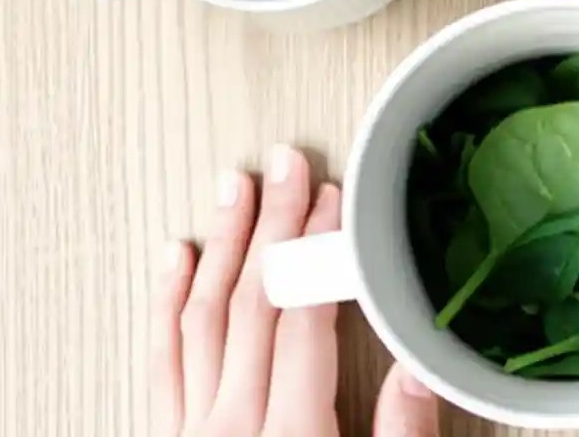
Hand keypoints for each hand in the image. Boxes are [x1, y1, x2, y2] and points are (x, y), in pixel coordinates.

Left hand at [150, 145, 440, 435]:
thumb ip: (399, 433)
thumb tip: (417, 369)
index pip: (303, 320)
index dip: (318, 254)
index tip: (332, 204)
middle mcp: (232, 429)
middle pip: (253, 304)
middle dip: (274, 225)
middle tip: (285, 168)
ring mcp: (192, 431)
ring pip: (202, 319)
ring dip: (222, 245)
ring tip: (235, 190)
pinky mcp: (169, 434)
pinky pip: (161, 357)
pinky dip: (168, 301)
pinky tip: (178, 258)